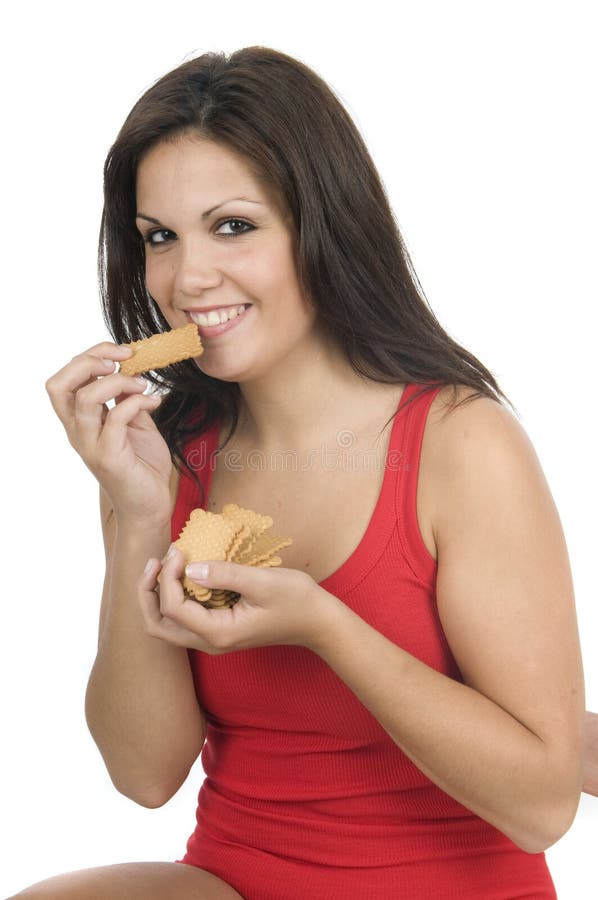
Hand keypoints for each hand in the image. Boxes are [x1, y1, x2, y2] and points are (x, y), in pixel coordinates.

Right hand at [46, 341, 172, 527]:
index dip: (89, 356)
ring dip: (117, 382)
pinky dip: (136, 402)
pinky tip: (154, 403)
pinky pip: (115, 419)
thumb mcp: (135, 423)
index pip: (64, 379)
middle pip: (60, 385)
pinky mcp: (109, 457)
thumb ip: (128, 398)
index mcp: (80, 421)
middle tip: (123, 359)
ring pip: (84, 399)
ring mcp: (90, 445)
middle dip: (90, 361)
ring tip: (142, 384)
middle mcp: (78, 432)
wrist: (150, 505)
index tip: (122, 352)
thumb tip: (132, 369)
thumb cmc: (142, 465)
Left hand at [138, 547, 339, 654]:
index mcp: (219, 632)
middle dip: (148, 592)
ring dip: (157, 595)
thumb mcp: (263, 582)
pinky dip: (173, 597)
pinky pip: (183, 619)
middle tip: (155, 560)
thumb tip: (190, 567)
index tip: (179, 550)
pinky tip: (182, 573)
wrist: (317, 622)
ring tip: (163, 564)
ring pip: (167, 625)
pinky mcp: (218, 630)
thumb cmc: (296, 600)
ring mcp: (213, 639)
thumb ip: (224, 574)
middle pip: (157, 626)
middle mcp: (210, 641)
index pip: (173, 608)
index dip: (167, 577)